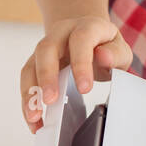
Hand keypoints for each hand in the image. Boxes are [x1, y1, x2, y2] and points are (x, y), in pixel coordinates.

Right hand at [19, 17, 133, 132]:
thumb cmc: (104, 46)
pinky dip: (28, 102)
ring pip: (30, 66)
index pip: (81, 40)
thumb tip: (104, 57)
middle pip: (46, 49)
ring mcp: (45, 49)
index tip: (84, 89)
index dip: (81, 64)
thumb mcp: (119, 49)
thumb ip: (116, 54)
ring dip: (30, 93)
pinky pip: (27, 81)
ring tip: (35, 116)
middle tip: (50, 101)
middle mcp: (61, 34)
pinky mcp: (35, 63)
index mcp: (86, 27)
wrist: (88, 39)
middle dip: (46, 76)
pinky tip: (33, 119)